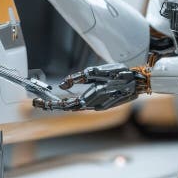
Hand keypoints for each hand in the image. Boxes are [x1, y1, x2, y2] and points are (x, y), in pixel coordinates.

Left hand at [32, 63, 150, 110]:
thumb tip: (63, 85)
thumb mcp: (98, 71)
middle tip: (39, 102)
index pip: (66, 104)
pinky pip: (83, 104)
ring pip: (75, 106)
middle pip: (69, 106)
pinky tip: (65, 99)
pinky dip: (72, 103)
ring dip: (61, 104)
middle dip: (53, 105)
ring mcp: (97, 105)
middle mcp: (93, 104)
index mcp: (91, 98)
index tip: (40, 102)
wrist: (138, 83)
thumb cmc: (119, 75)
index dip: (52, 104)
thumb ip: (79, 77)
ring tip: (47, 102)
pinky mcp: (100, 104)